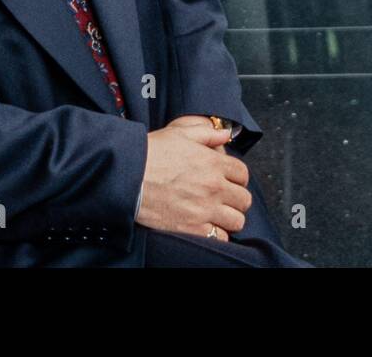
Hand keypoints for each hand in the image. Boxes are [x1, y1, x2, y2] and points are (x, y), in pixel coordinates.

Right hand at [135, 115, 250, 240]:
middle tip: (223, 199)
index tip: (229, 181)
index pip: (243, 174)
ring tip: (217, 214)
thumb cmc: (151, 152)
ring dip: (229, 218)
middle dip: (236, 199)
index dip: (237, 178)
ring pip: (236, 221)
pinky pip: (220, 237)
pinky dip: (216, 233)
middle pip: (244, 200)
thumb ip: (207, 133)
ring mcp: (205, 209)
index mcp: (213, 163)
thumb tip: (225, 134)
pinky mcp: (192, 228)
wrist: (128, 175)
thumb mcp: (179, 133)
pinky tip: (206, 225)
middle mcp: (214, 187)